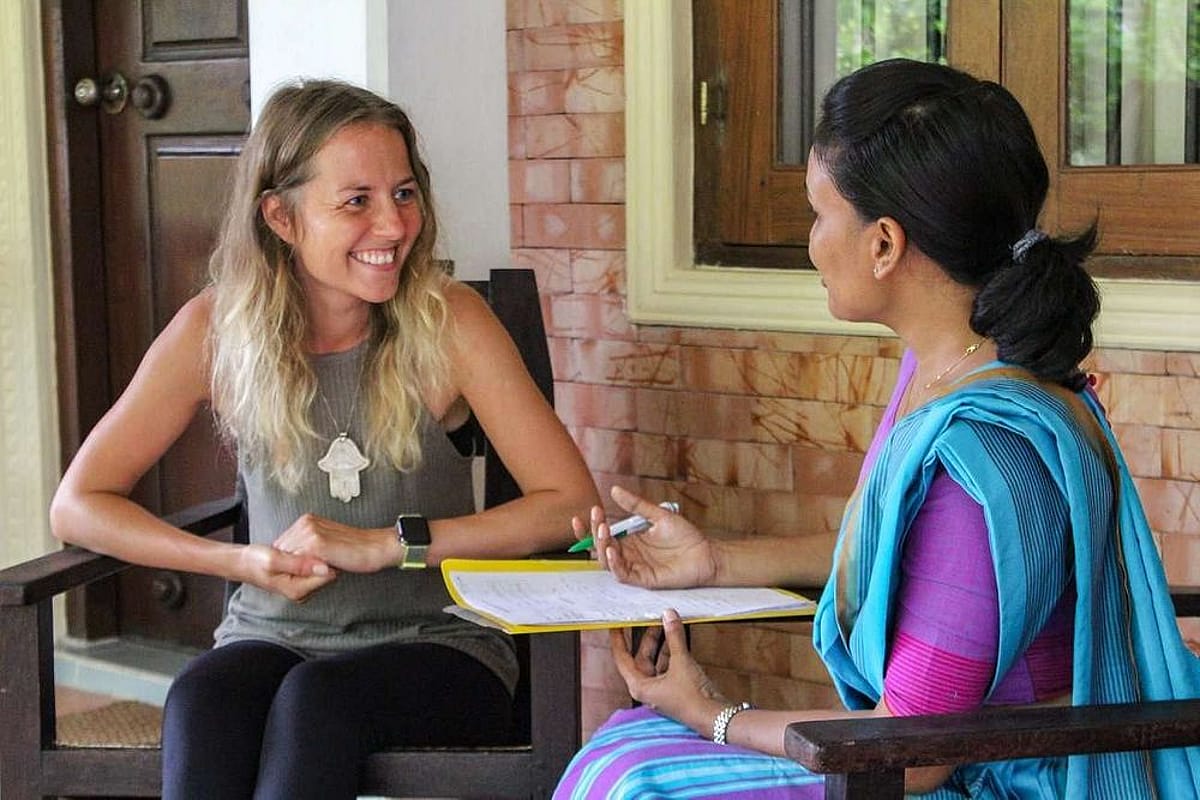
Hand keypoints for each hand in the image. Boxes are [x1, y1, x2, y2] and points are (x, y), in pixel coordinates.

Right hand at [236, 542, 335, 601]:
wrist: (243, 562)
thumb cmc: (254, 562)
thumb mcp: (274, 560)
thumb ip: (299, 565)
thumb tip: (325, 568)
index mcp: (298, 590)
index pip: (328, 575)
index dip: (328, 556)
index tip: (322, 544)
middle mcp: (303, 590)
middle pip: (328, 571)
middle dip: (324, 555)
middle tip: (314, 541)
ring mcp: (303, 584)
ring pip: (323, 566)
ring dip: (319, 553)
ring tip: (307, 542)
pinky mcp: (302, 576)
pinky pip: (316, 564)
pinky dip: (313, 553)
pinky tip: (305, 546)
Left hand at [273, 513, 396, 572]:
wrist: (377, 548)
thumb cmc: (357, 550)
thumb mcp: (327, 546)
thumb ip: (308, 549)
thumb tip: (293, 561)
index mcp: (308, 521)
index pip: (281, 546)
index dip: (288, 562)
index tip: (300, 570)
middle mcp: (306, 523)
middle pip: (280, 552)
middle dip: (289, 566)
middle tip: (310, 572)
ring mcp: (310, 531)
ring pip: (286, 559)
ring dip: (296, 570)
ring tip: (318, 571)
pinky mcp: (316, 543)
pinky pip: (297, 563)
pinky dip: (304, 572)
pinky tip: (322, 571)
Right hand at [579, 485, 717, 588]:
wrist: (705, 552)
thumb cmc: (685, 536)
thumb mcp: (658, 515)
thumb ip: (636, 505)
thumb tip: (615, 490)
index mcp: (629, 538)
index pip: (604, 533)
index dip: (592, 524)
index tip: (591, 509)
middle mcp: (629, 553)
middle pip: (601, 546)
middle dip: (595, 532)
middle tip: (599, 519)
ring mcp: (634, 566)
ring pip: (607, 561)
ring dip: (601, 547)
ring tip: (604, 531)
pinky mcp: (642, 578)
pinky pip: (622, 574)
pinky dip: (614, 564)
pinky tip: (612, 551)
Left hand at [610, 609, 726, 731]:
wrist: (714, 716)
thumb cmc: (692, 699)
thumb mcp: (681, 662)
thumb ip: (674, 637)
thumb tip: (668, 616)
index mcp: (639, 686)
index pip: (622, 658)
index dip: (619, 640)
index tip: (616, 625)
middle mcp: (648, 688)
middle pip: (641, 657)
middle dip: (648, 637)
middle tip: (649, 618)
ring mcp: (662, 688)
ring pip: (656, 659)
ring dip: (662, 643)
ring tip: (666, 623)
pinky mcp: (675, 686)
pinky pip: (669, 664)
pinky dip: (673, 651)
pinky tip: (678, 637)